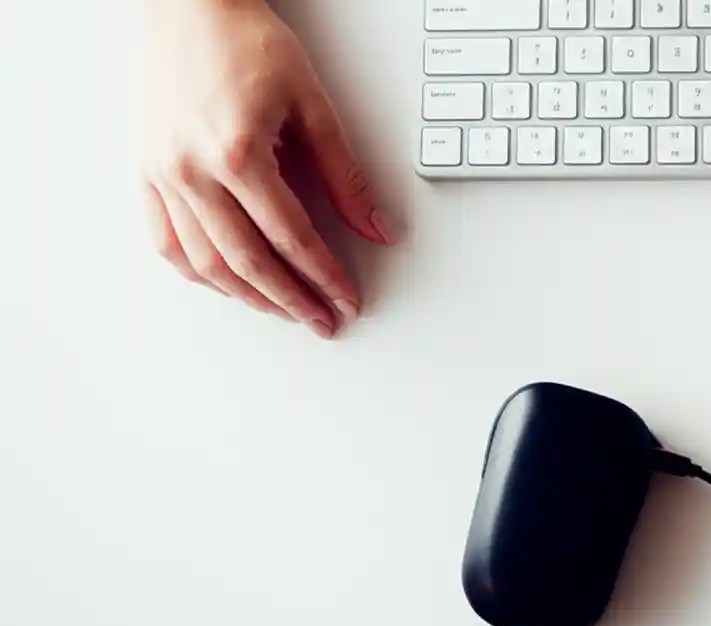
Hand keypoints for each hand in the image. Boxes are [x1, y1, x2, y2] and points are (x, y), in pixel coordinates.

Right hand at [142, 0, 394, 337]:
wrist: (190, 5)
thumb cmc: (246, 41)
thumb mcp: (312, 104)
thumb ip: (345, 175)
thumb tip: (376, 226)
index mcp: (238, 153)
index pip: (292, 238)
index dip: (325, 276)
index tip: (346, 299)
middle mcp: (192, 171)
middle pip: (249, 261)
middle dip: (292, 300)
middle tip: (322, 320)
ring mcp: (163, 174)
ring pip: (205, 263)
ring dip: (248, 297)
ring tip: (283, 310)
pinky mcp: (146, 172)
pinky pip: (166, 242)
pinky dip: (199, 274)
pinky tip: (228, 285)